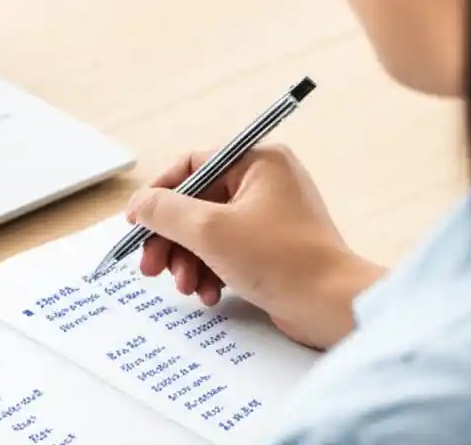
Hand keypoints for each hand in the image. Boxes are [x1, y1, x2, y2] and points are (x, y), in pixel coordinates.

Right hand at [127, 145, 384, 349]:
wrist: (334, 307)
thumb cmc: (281, 260)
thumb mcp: (209, 230)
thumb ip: (166, 211)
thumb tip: (140, 204)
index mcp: (258, 162)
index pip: (191, 165)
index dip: (159, 194)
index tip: (137, 223)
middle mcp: (266, 182)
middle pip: (195, 203)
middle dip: (170, 239)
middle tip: (150, 267)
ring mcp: (269, 216)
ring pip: (207, 231)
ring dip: (188, 260)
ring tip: (185, 286)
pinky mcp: (271, 248)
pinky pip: (226, 251)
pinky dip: (211, 271)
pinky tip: (209, 294)